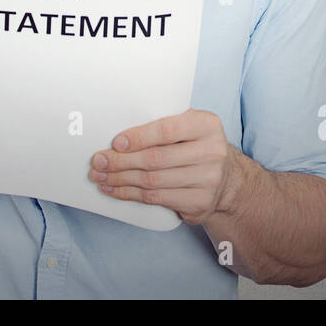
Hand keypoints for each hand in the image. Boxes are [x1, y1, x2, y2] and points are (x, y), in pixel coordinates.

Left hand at [88, 109, 243, 224]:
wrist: (227, 180)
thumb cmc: (197, 146)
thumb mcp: (190, 126)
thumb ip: (164, 123)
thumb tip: (120, 135)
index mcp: (207, 125)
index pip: (168, 130)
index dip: (139, 137)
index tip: (116, 143)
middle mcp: (212, 152)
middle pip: (156, 159)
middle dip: (121, 161)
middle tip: (99, 161)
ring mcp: (208, 180)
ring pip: (153, 181)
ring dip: (120, 180)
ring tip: (100, 176)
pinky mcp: (200, 203)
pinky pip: (156, 199)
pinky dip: (130, 194)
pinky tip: (114, 189)